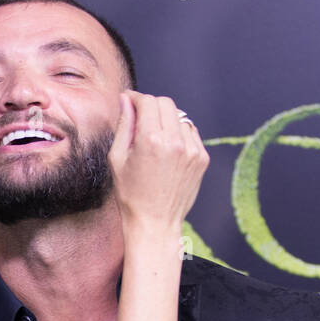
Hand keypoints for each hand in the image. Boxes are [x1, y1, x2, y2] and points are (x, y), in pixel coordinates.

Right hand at [108, 91, 208, 229]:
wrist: (155, 223)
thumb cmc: (131, 194)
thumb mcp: (117, 158)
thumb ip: (123, 124)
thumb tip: (126, 100)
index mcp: (151, 140)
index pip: (147, 101)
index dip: (136, 98)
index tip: (130, 102)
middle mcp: (175, 142)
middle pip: (166, 103)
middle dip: (151, 106)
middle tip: (141, 119)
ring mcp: (192, 150)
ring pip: (180, 117)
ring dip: (167, 121)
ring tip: (155, 140)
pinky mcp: (202, 158)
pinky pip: (191, 133)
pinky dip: (179, 135)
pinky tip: (168, 152)